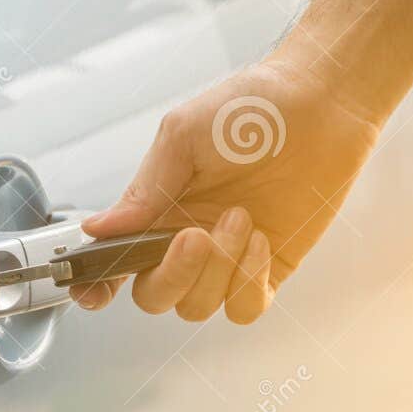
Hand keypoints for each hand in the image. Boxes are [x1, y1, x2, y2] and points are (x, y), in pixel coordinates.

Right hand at [73, 55, 379, 323]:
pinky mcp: (268, 267)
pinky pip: (244, 308)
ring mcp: (227, 258)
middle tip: (195, 237)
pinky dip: (247, 282)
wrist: (319, 103)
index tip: (93, 292)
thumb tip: (98, 229)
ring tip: (240, 216)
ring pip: (197, 307)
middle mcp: (186, 239)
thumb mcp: (183, 135)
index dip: (97, 285)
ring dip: (217, 269)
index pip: (115, 262)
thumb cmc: (250, 108)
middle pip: (154, 296)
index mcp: (157, 209)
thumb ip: (144, 189)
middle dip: (171, 276)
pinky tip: (260, 239)